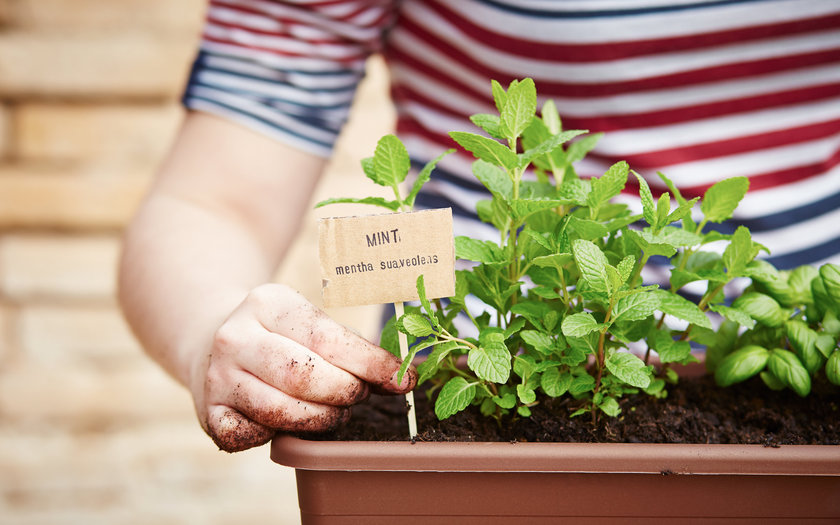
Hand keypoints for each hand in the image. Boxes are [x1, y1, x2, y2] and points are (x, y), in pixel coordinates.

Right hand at [190, 283, 415, 451]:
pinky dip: (279, 435)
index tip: (402, 379)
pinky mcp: (209, 413)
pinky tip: (289, 421)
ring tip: (335, 412)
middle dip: (345, 392)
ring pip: (281, 411)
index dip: (370, 364)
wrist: (210, 341)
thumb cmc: (280, 336)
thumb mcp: (308, 323)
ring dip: (321, 419)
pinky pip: (253, 437)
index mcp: (268, 303)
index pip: (328, 338)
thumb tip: (401, 377)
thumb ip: (350, 347)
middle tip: (359, 395)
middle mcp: (236, 337)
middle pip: (304, 375)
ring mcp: (218, 377)